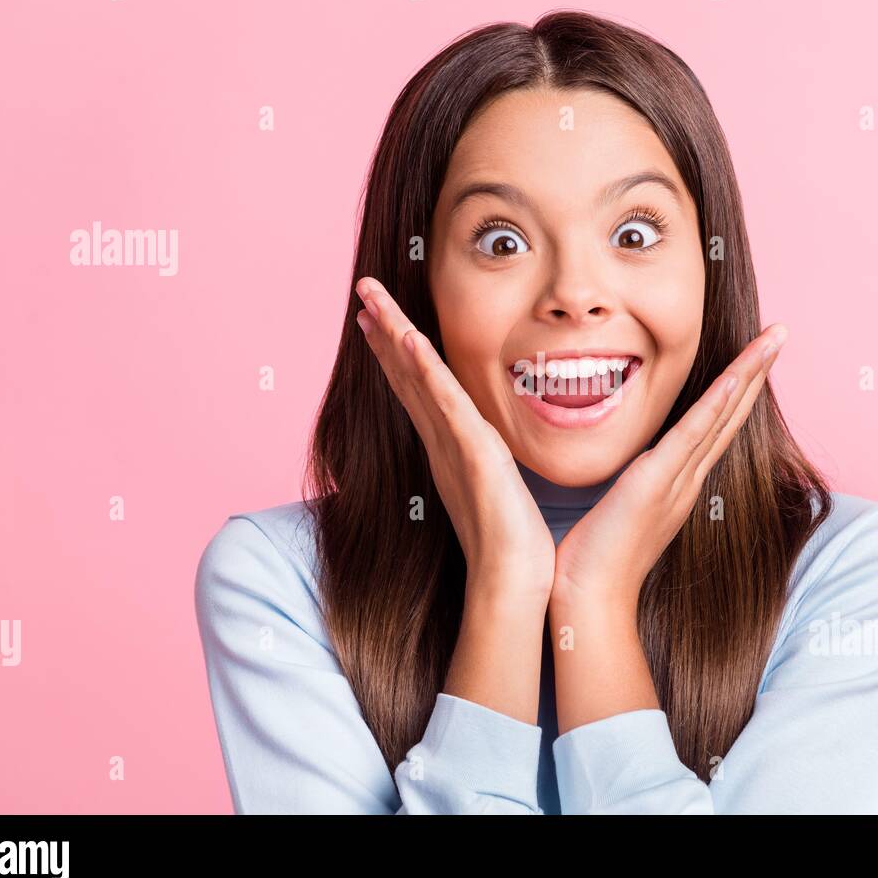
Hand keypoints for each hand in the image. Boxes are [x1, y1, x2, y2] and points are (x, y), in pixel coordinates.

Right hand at [354, 277, 555, 604]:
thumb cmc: (514, 550)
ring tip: (370, 298)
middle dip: (384, 331)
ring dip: (394, 334)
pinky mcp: (471, 455)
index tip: (381, 319)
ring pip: (417, 379)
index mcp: (451, 449)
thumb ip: (492, 467)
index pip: (419, 389)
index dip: (398, 353)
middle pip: (407, 375)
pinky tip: (409, 339)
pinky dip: (424, 369)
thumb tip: (494, 455)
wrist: (514, 585)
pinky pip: (444, 403)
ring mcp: (453, 446)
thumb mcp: (502, 492)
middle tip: (363, 292)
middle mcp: (443, 443)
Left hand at [551, 323, 788, 612]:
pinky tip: (736, 377)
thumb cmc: (596, 560)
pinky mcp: (656, 483)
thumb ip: (633, 485)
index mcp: (678, 482)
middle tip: (780, 333)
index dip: (737, 389)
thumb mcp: (620, 509)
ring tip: (773, 339)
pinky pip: (693, 437)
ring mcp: (677, 480)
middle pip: (731, 415)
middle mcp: (688, 479)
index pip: (714, 425)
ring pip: (722, 417)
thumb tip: (633, 469)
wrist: (591, 598)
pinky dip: (717, 405)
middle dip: (757, 371)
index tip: (754, 356)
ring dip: (749, 375)